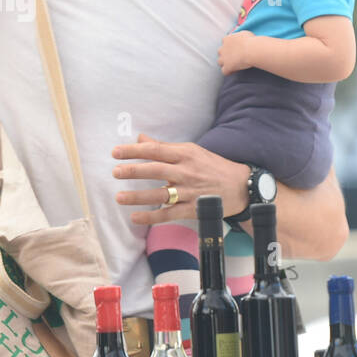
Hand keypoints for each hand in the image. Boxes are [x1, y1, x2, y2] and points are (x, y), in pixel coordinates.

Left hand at [112, 133, 248, 224]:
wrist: (241, 185)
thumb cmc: (214, 166)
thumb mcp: (192, 151)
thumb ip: (164, 147)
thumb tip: (140, 138)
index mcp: (186, 154)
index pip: (156, 150)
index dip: (134, 151)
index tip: (115, 152)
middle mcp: (187, 171)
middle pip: (156, 169)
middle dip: (133, 171)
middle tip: (115, 172)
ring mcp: (190, 191)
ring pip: (160, 194)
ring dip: (138, 196)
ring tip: (119, 197)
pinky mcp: (193, 209)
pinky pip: (169, 214)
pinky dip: (152, 217)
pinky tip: (135, 218)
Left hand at [217, 30, 255, 74]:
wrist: (251, 50)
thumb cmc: (250, 40)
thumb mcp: (245, 33)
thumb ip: (239, 35)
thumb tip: (241, 38)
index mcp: (227, 39)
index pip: (225, 41)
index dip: (230, 45)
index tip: (236, 48)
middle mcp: (223, 48)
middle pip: (220, 52)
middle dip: (225, 54)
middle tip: (234, 56)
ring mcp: (224, 58)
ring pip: (220, 62)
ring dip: (225, 63)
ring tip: (232, 65)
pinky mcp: (227, 67)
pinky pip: (224, 71)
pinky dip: (228, 72)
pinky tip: (233, 71)